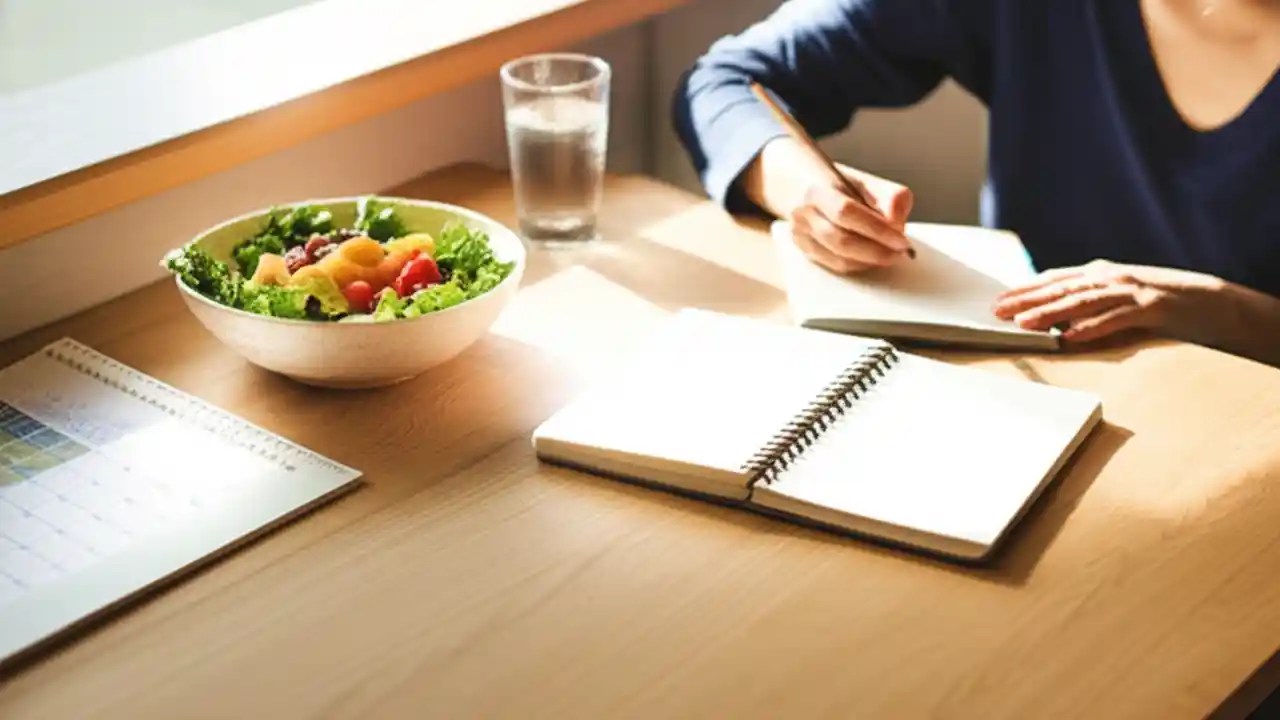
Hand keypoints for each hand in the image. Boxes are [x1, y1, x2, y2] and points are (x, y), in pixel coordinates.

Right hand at [742, 138, 914, 274]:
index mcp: (817, 190)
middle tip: (902, 253)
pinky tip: (873, 259)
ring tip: (892, 255)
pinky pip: (835, 266)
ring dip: (870, 261)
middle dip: (877, 252)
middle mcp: (803, 214)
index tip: (903, 240)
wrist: (796, 184)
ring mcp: (799, 235)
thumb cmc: (837, 184)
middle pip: (841, 241)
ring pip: (838, 259)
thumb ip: (889, 196)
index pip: (847, 212)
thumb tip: (898, 225)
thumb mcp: (865, 180)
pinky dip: (859, 265)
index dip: (877, 230)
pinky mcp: (803, 251)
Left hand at [992, 260, 1227, 344]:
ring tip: (1024, 323)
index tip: (997, 302)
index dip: (1025, 290)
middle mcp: (1112, 278)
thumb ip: (1088, 306)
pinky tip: (1069, 336)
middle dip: (1027, 300)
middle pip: (1062, 288)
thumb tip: (1054, 321)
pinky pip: (1116, 318)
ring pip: (1083, 301)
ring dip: (1051, 312)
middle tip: (998, 311)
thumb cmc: (1158, 305)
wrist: (1211, 302)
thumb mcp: (1117, 301)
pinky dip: (1091, 327)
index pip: (1055, 280)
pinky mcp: (1151, 308)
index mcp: (1101, 275)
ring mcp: (1132, 291)